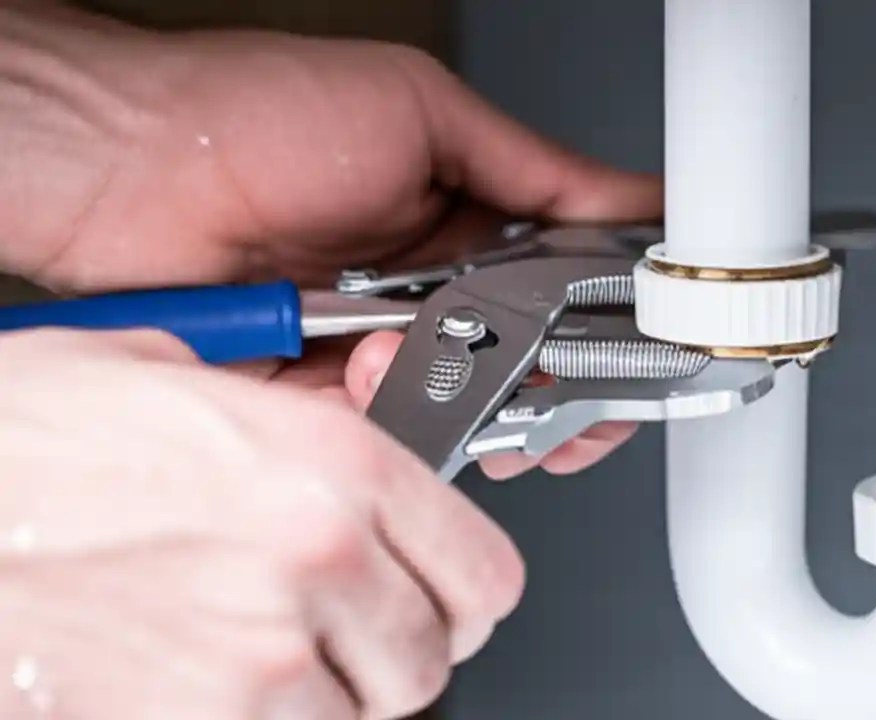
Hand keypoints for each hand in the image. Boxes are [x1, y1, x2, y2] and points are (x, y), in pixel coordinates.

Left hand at [0, 0, 659, 476]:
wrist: (120, 167)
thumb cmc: (252, 112)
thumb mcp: (422, 113)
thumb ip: (538, 171)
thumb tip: (637, 198)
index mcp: (471, 222)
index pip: (576, 285)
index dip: (613, 320)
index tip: (644, 340)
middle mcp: (434, 294)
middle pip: (533, 367)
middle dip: (554, 386)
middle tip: (555, 382)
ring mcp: (382, 349)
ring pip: (467, 408)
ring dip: (464, 396)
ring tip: (412, 348)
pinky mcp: (326, 399)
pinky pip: (389, 430)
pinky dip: (385, 413)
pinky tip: (354, 369)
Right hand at [0, 328, 524, 718]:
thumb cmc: (20, 442)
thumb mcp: (165, 378)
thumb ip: (275, 414)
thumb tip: (312, 429)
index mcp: (332, 462)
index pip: (484, 570)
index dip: (461, 594)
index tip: (437, 599)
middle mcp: (319, 554)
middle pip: (431, 656)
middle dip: (391, 653)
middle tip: (338, 636)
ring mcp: (264, 651)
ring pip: (365, 714)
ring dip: (326, 695)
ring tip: (254, 656)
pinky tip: (202, 685)